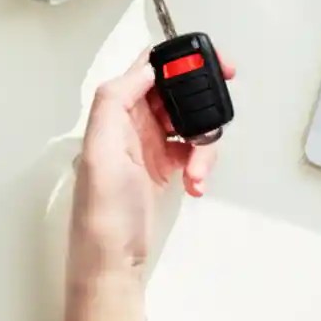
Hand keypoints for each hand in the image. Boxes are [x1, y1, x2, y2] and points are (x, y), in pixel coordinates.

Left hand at [66, 48, 235, 320]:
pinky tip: (196, 181)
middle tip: (220, 109)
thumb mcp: (101, 152)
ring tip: (198, 168)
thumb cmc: (103, 214)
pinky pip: (193, 150)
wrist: (114, 261)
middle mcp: (130, 125)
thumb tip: (143, 67)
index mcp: (113, 114)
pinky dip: (201, 163)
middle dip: (201, 101)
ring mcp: (149, 145)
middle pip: (176, 93)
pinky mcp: (163, 165)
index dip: (178, 59)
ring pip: (190, 122)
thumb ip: (115, 103)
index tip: (209, 63)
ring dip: (203, 142)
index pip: (147, 69)